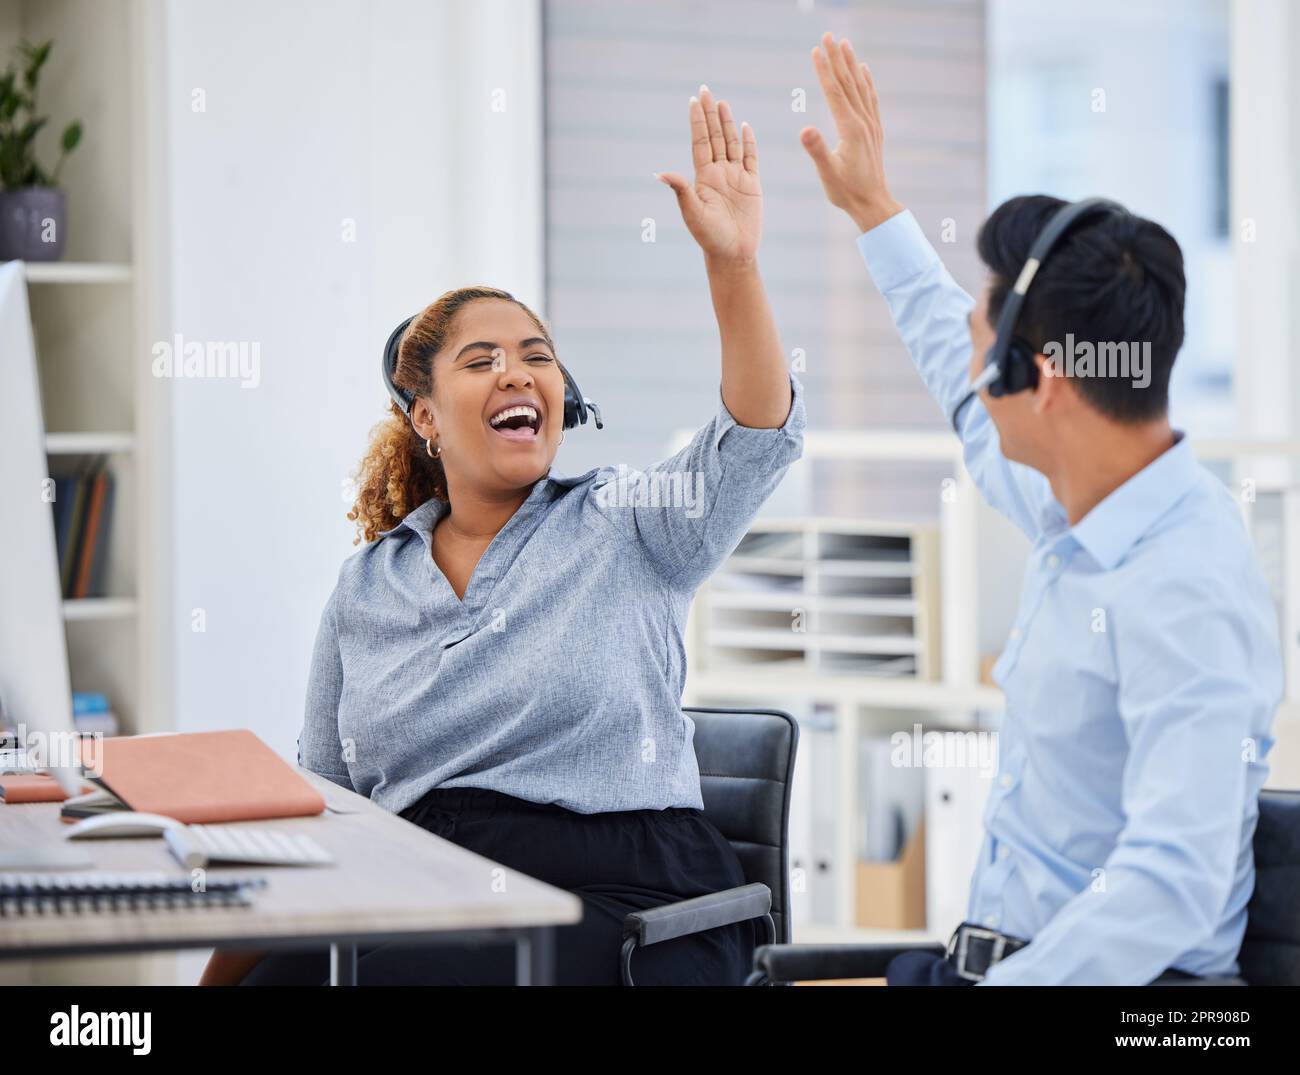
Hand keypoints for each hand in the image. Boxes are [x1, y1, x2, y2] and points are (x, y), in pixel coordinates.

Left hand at [656, 85, 760, 267]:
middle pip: (714, 137)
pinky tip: (744, 127)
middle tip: (705, 90)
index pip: (700, 142)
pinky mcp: (752, 185)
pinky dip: (748, 142)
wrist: (733, 253)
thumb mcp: (693, 213)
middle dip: (710, 114)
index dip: (697, 121)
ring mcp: (736, 177)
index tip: (693, 100)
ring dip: (727, 123)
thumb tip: (660, 173)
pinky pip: (751, 158)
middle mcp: (718, 173)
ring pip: (731, 143)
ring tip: (722, 102)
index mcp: (703, 177)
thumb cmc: (709, 237)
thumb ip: (681, 190)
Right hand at [801, 32, 901, 232]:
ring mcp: (871, 125)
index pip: (834, 92)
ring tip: (844, 44)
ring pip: (860, 86)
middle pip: (848, 83)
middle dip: (837, 58)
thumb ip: (817, 150)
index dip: (824, 70)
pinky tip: (864, 71)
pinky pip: (871, 98)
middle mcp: (863, 122)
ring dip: (851, 64)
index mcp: (850, 129)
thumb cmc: (847, 192)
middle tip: (828, 35)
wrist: (874, 204)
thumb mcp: (827, 174)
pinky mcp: (874, 130)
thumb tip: (804, 129)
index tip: (815, 50)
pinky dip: (866, 81)